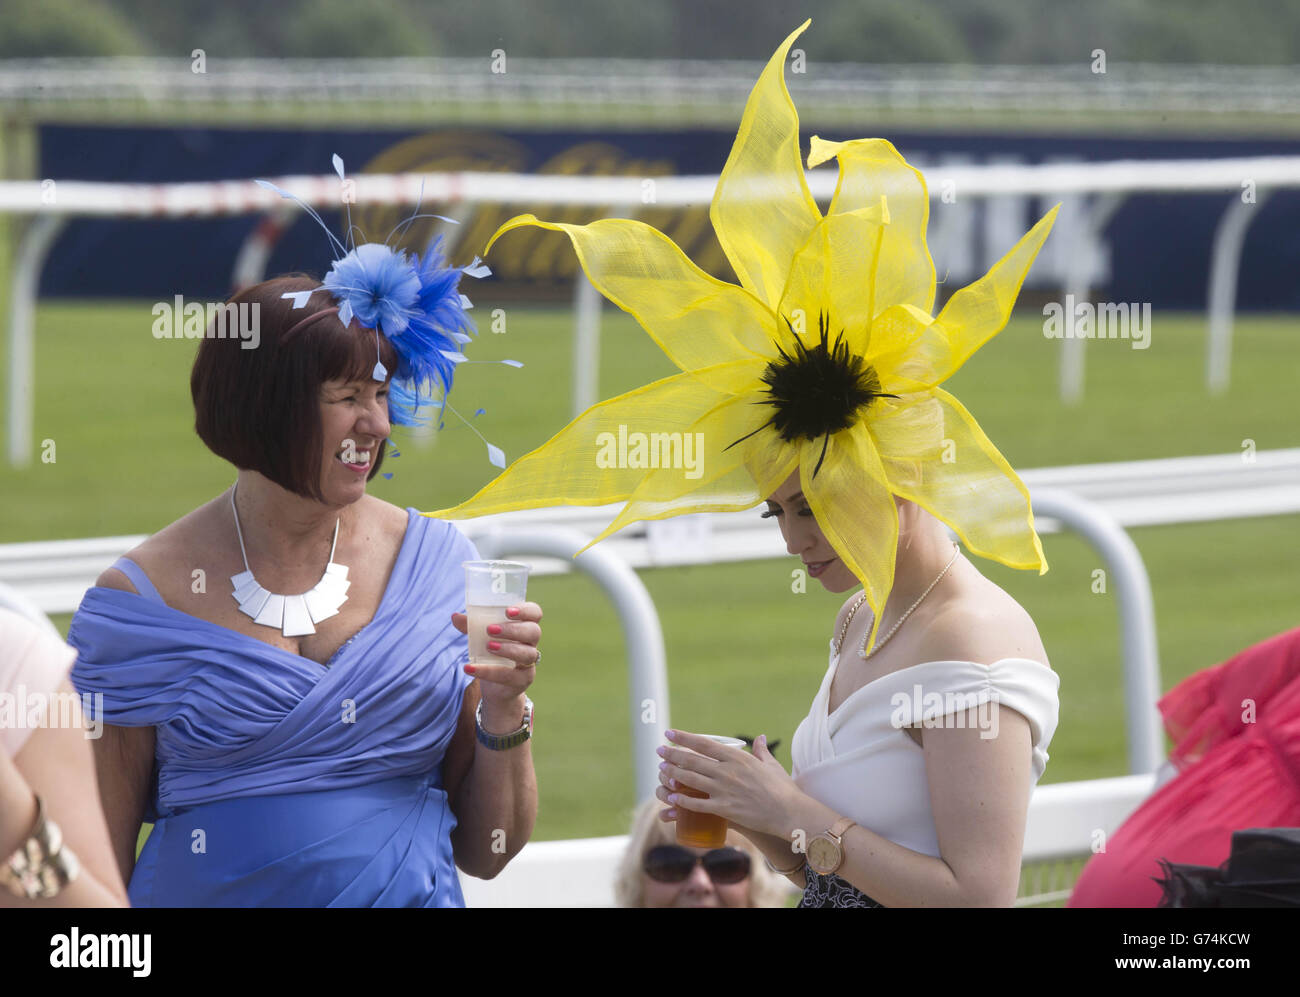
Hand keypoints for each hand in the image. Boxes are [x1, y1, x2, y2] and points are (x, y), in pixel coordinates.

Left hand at [450, 601, 541, 709]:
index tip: (507, 611)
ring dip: (508, 649)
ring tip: (488, 647)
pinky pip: (509, 676)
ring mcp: (529, 663)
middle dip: (513, 629)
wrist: (496, 687)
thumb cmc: (492, 655)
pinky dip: (488, 671)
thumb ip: (471, 627)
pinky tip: (470, 668)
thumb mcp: (481, 638)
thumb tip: (455, 617)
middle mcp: (531, 644)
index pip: (535, 613)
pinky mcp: (522, 680)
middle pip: (533, 632)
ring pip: (527, 654)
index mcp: (524, 627)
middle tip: (490, 629)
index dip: (525, 610)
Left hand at [655, 731, 804, 839]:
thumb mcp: (771, 764)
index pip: (703, 744)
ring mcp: (724, 790)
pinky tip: (672, 797)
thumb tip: (761, 737)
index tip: (670, 733)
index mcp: (736, 757)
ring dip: (673, 774)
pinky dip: (683, 801)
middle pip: (692, 760)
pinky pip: (698, 804)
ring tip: (661, 770)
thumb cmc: (782, 788)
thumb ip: (761, 751)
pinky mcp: (725, 809)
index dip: (684, 738)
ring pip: (691, 780)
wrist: (789, 812)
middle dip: (672, 755)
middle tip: (659, 751)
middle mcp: (727, 771)